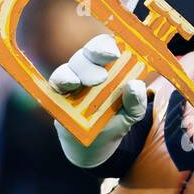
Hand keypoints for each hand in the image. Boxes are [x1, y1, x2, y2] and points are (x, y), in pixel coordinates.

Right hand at [49, 34, 148, 167]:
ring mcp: (73, 80)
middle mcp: (90, 70)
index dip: (107, 46)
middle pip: (88, 54)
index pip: (106, 48)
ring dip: (78, 72)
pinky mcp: (58, 94)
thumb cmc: (115, 122)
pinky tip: (69, 85)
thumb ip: (137, 103)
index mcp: (110, 68)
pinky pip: (56, 82)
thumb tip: (136, 85)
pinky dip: (62, 81)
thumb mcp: (132, 115)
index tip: (114, 55)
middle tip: (100, 75)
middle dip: (92, 58)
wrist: (95, 146)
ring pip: (72, 66)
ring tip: (82, 83)